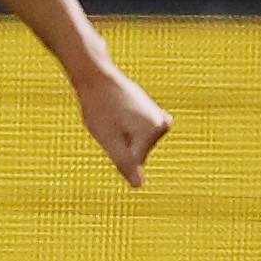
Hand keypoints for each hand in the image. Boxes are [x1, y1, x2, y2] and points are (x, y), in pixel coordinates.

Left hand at [75, 62, 171, 188]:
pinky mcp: (154, 115)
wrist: (97, 76)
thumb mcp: (108, 139)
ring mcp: (160, 118)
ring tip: (112, 118)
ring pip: (136, 146)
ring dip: (121, 138)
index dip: (115, 151)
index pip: (134, 162)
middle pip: (138, 154)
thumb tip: (138, 184)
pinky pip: (136, 136)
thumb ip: (125, 163)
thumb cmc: (98, 106)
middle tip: (109, 123)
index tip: (109, 130)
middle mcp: (163, 123)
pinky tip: (117, 115)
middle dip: (120, 145)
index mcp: (155, 129)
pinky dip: (124, 131)